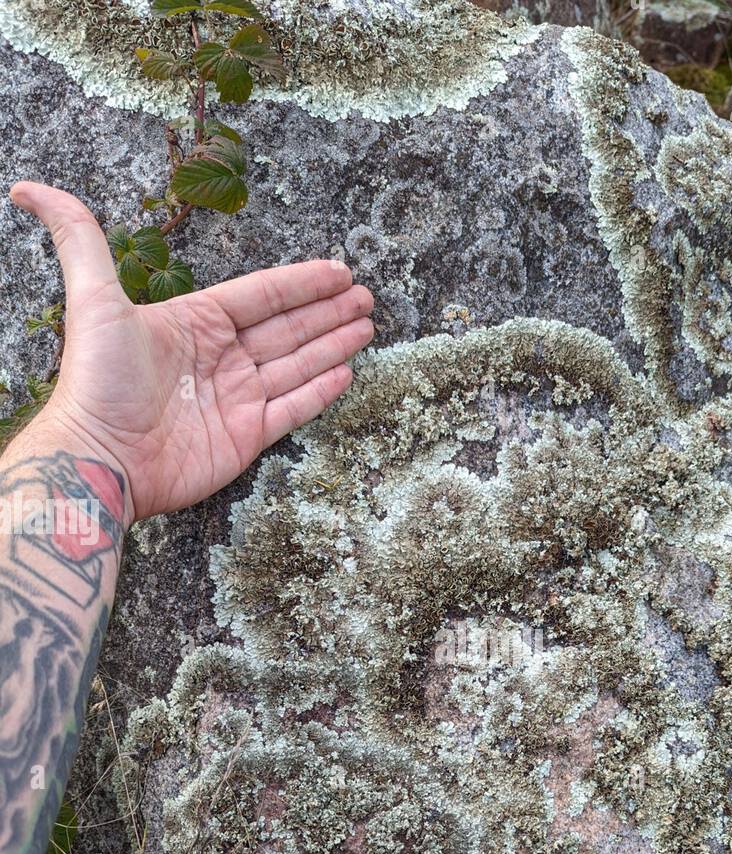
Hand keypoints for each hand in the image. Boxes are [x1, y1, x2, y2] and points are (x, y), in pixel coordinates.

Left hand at [9, 182, 374, 522]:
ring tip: (365, 327)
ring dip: (332, 345)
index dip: (302, 283)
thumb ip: (79, 240)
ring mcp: (235, 400)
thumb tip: (28, 187)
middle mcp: (220, 359)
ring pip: (296, 364)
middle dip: (327, 312)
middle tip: (364, 298)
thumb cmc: (96, 381)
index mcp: (195, 323)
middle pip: (286, 328)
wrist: (102, 456)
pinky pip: (292, 409)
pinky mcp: (245, 438)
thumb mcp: (91, 300)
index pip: (261, 296)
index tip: (338, 271)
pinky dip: (319, 391)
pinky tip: (345, 371)